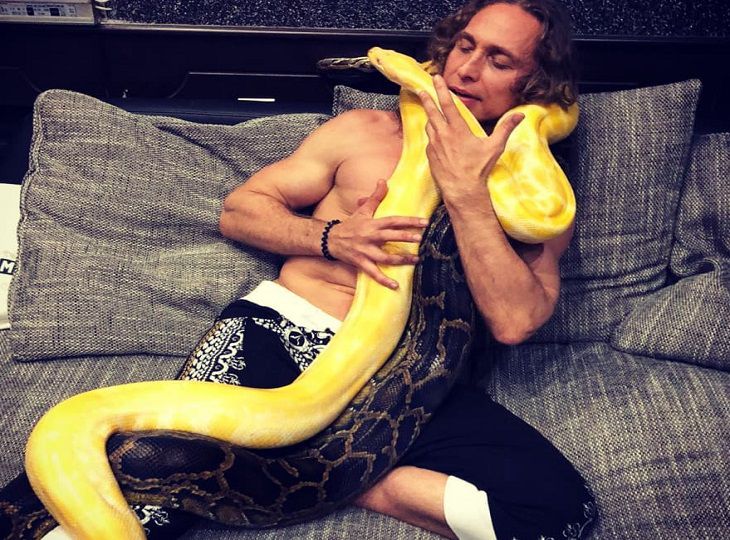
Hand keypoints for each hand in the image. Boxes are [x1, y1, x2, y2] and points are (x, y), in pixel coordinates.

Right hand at [327, 179, 427, 288]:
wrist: (330, 240)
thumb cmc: (350, 225)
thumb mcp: (363, 210)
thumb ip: (375, 197)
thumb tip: (384, 180)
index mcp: (372, 224)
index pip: (393, 221)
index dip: (409, 221)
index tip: (425, 222)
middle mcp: (370, 237)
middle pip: (390, 237)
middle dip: (405, 238)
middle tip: (421, 239)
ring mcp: (365, 251)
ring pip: (385, 257)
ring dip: (401, 259)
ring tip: (416, 260)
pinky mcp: (361, 263)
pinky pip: (374, 273)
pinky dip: (384, 280)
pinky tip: (395, 286)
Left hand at [418, 75, 523, 204]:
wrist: (462, 189)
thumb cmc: (478, 169)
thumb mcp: (495, 147)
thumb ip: (506, 128)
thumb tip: (520, 115)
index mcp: (457, 129)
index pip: (448, 104)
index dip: (441, 89)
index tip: (436, 79)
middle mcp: (443, 135)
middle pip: (432, 112)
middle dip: (427, 99)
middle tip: (422, 90)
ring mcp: (434, 146)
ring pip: (430, 126)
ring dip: (430, 118)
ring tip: (431, 113)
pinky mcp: (430, 156)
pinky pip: (429, 141)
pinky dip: (432, 135)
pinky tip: (436, 137)